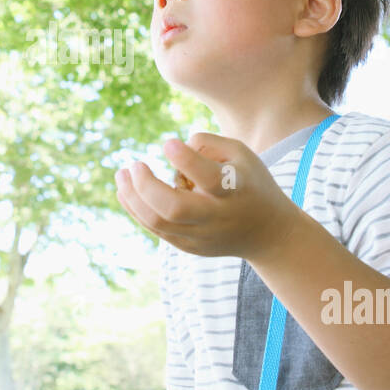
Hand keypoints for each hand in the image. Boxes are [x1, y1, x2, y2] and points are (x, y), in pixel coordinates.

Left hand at [114, 132, 304, 262]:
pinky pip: (156, 230)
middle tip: (135, 165)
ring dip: (133, 198)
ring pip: (159, 223)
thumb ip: (207, 143)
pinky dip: (136, 210)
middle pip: (175, 208)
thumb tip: (173, 147)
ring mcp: (201, 236)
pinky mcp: (189, 246)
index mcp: (235, 190)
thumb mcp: (241, 154)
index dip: (184, 159)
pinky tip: (125, 191)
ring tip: (121, 175)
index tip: (168, 143)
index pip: (208, 178)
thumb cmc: (249, 182)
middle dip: (146, 186)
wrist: (267, 233)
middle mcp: (217, 217)